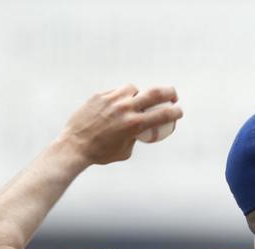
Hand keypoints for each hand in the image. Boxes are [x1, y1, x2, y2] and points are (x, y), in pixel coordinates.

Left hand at [58, 84, 182, 165]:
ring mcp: (112, 100)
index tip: (179, 111)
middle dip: (169, 92)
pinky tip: (118, 105)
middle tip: (173, 96)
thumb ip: (136, 137)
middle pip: (155, 93)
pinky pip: (116, 92)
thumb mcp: (126, 150)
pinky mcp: (99, 96)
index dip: (176, 111)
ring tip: (136, 101)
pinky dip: (120, 97)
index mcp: (135, 125)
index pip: (164, 114)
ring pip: (133, 89)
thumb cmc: (101, 153)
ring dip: (138, 94)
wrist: (75, 146)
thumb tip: (141, 128)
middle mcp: (125, 109)